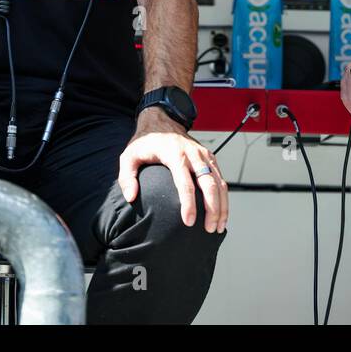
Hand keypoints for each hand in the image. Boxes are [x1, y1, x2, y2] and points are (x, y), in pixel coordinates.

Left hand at [118, 107, 227, 232]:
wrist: (162, 121)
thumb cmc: (145, 142)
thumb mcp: (129, 156)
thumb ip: (127, 177)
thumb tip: (131, 198)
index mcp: (174, 154)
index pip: (185, 183)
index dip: (189, 204)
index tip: (189, 222)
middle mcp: (193, 154)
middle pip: (209, 184)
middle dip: (212, 209)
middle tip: (209, 230)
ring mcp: (204, 155)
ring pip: (219, 182)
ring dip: (222, 206)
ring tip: (218, 227)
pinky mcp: (210, 158)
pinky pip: (221, 179)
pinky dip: (224, 198)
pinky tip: (221, 214)